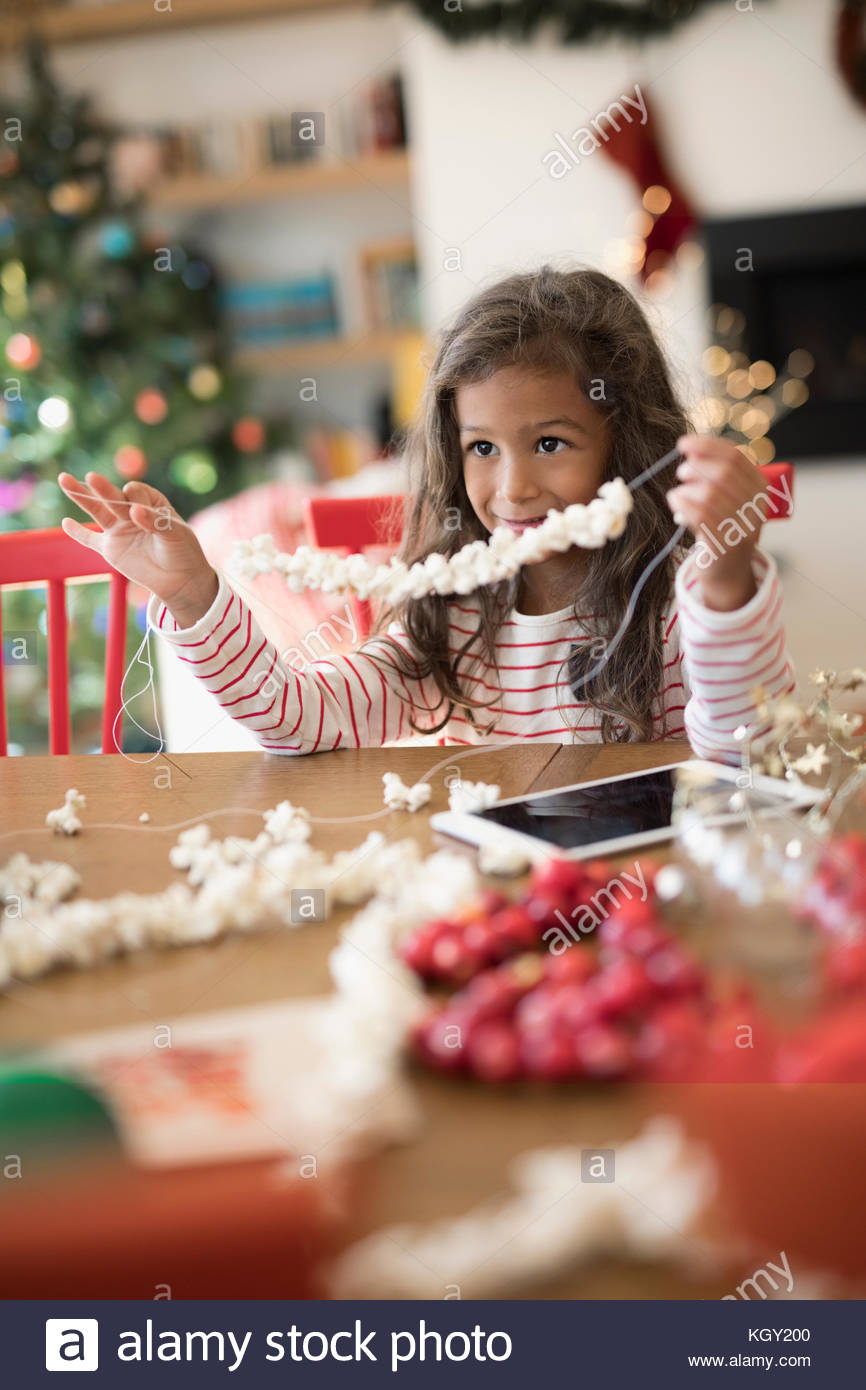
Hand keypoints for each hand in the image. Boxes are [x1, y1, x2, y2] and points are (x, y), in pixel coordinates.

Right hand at [58, 472, 217, 622]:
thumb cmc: (182, 551)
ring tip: (65, 479)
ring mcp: (119, 529)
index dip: (137, 498)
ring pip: (97, 511)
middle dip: (103, 487)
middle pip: (113, 496)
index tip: (141, 511)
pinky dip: (78, 533)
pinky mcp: (110, 549)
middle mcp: (131, 512)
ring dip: (82, 496)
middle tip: (91, 477)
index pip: (137, 492)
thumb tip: (134, 511)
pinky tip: (65, 523)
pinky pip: (91, 540)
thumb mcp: (176, 533)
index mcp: (151, 502)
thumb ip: (155, 521)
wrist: (180, 580)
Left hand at [666, 435, 763, 610]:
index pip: (735, 456)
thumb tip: (691, 451)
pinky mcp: (724, 546)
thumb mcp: (730, 498)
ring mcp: (742, 527)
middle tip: (681, 472)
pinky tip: (675, 502)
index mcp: (761, 488)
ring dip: (686, 488)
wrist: (729, 572)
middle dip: (696, 467)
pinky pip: (698, 515)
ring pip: (709, 493)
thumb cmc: (723, 527)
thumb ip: (716, 474)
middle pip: (723, 472)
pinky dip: (681, 503)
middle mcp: (756, 507)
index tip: (683, 443)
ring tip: (678, 493)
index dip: (706, 445)